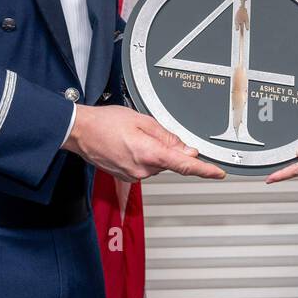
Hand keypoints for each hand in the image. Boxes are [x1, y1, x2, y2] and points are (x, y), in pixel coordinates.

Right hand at [62, 105, 225, 180]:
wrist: (79, 131)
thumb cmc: (105, 123)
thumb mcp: (143, 121)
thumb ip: (168, 137)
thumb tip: (186, 150)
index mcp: (150, 154)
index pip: (185, 165)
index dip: (205, 170)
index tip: (218, 173)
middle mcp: (143, 169)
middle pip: (170, 161)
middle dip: (167, 148)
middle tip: (148, 132)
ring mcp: (133, 175)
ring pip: (157, 164)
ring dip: (153, 151)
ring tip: (133, 136)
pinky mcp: (127, 176)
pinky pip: (145, 166)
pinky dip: (143, 156)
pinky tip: (128, 144)